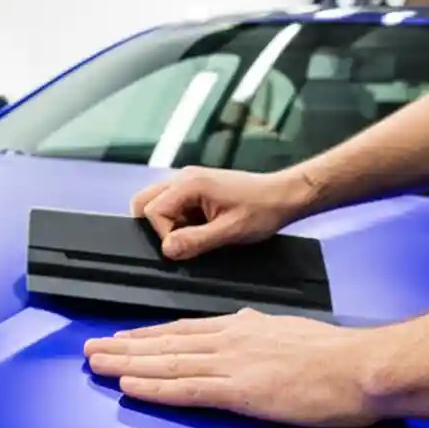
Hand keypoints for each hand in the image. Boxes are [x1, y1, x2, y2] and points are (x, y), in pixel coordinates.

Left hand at [84, 309, 379, 427]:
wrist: (362, 367)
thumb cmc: (339, 358)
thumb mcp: (293, 333)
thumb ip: (265, 333)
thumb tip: (248, 327)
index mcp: (244, 327)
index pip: (184, 331)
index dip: (149, 337)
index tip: (123, 339)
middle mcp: (230, 340)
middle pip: (165, 344)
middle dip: (125, 347)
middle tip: (92, 350)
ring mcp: (232, 364)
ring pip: (167, 363)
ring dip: (127, 365)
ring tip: (97, 365)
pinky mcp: (239, 391)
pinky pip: (186, 389)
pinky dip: (154, 388)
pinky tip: (130, 387)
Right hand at [131, 166, 313, 259]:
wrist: (284, 195)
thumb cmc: (261, 210)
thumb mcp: (229, 232)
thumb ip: (195, 241)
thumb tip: (167, 250)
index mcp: (188, 184)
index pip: (152, 211)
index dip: (164, 234)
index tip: (188, 244)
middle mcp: (183, 177)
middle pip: (144, 202)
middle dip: (156, 226)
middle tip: (183, 239)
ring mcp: (189, 181)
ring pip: (157, 203)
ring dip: (169, 223)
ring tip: (195, 232)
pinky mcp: (196, 188)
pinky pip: (174, 204)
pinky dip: (180, 219)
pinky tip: (201, 226)